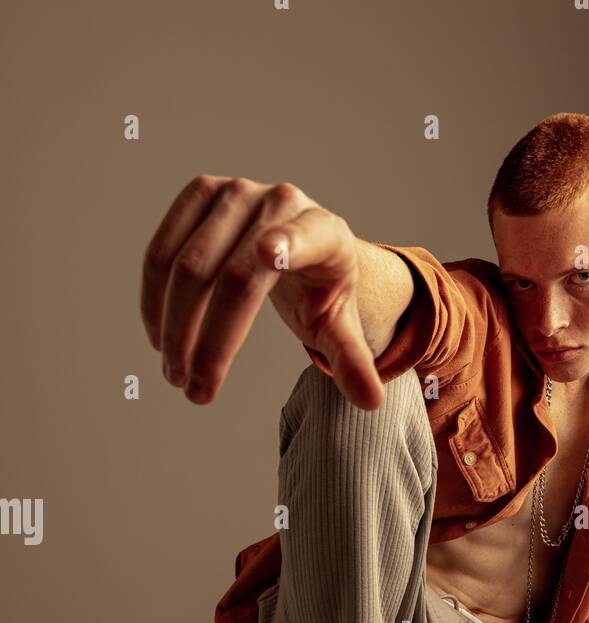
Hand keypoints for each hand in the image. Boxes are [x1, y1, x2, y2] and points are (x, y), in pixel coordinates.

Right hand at [140, 175, 383, 409]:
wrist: (299, 243)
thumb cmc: (321, 288)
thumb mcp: (339, 325)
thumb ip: (352, 361)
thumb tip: (372, 402)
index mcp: (323, 231)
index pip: (302, 238)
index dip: (286, 244)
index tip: (268, 254)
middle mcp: (278, 202)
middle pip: (230, 276)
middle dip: (206, 341)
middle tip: (194, 390)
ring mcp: (234, 191)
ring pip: (186, 266)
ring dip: (172, 327)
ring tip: (175, 376)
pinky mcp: (200, 193)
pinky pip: (162, 251)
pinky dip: (154, 299)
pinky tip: (159, 338)